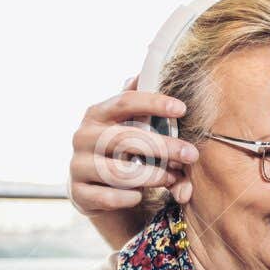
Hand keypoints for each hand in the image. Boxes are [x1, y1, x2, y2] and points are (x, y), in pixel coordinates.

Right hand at [69, 76, 197, 213]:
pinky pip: (109, 197)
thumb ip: (137, 104)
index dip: (152, 103)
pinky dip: (130, 197)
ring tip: (173, 177)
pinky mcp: (79, 194)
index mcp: (97, 114)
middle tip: (191, 154)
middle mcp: (83, 136)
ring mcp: (78, 166)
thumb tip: (145, 71)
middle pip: (126, 138)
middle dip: (164, 146)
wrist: (94, 191)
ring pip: (119, 171)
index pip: (124, 101)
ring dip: (152, 175)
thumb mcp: (127, 125)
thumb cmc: (120, 152)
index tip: (181, 109)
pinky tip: (141, 196)